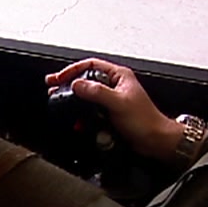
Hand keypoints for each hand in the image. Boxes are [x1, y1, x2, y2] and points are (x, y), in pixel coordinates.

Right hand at [44, 58, 183, 160]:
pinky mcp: (110, 114)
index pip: (90, 65)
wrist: (155, 141)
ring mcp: (112, 100)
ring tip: (60, 103)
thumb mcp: (118, 103)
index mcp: (119, 76)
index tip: (60, 77)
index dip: (73, 70)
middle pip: (86, 80)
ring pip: (87, 96)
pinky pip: (91, 112)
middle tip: (53, 87)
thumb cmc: (146, 121)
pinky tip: (78, 122)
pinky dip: (82, 116)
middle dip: (68, 84)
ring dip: (74, 101)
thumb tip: (77, 84)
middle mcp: (115, 85)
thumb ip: (97, 92)